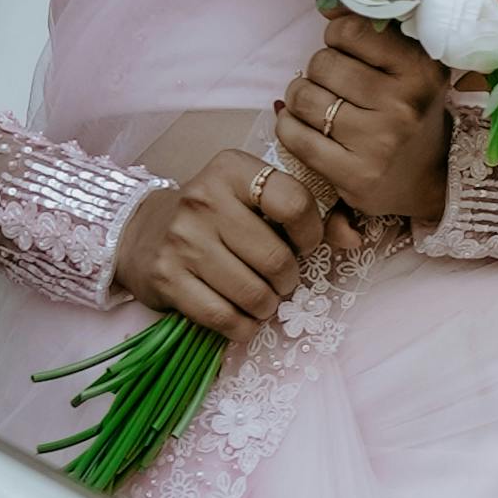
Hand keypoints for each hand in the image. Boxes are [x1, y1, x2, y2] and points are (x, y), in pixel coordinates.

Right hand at [113, 147, 317, 341]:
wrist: (143, 232)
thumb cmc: (217, 217)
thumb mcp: (256, 199)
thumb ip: (310, 213)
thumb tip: (354, 238)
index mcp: (232, 170)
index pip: (294, 203)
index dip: (310, 233)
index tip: (303, 245)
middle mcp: (204, 199)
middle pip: (276, 258)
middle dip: (288, 279)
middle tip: (279, 280)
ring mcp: (182, 239)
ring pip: (253, 293)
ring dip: (267, 306)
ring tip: (261, 298)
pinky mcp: (167, 276)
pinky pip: (223, 317)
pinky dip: (243, 327)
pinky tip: (243, 319)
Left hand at [279, 15, 454, 243]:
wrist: (425, 179)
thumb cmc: (407, 112)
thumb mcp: (407, 66)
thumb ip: (371, 30)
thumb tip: (327, 5)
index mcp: (420, 69)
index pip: (350, 30)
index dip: (337, 37)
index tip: (347, 52)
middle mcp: (403, 105)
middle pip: (322, 63)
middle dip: (318, 71)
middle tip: (332, 85)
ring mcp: (379, 142)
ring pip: (303, 97)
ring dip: (300, 98)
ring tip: (318, 106)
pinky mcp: (354, 174)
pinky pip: (294, 135)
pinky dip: (289, 126)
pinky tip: (304, 127)